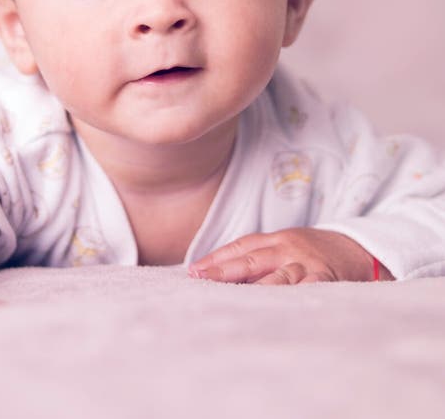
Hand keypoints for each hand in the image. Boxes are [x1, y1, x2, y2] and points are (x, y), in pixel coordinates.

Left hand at [188, 228, 394, 284]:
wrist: (357, 249)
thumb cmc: (311, 253)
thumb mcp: (284, 249)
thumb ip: (259, 261)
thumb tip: (220, 277)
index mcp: (275, 240)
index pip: (240, 247)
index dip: (217, 258)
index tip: (194, 271)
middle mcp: (288, 249)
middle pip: (251, 260)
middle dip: (225, 271)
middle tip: (201, 280)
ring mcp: (306, 264)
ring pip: (276, 277)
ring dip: (253, 289)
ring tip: (232, 300)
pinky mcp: (326, 279)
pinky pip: (307, 290)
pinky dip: (293, 299)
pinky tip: (278, 309)